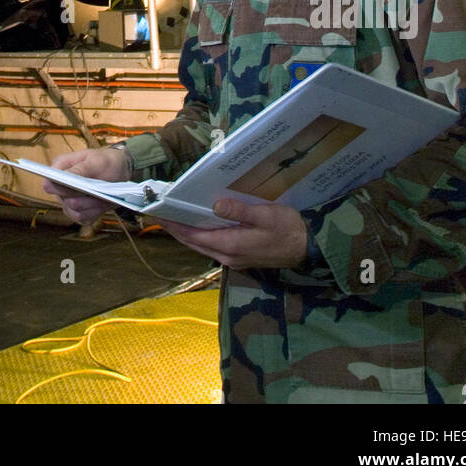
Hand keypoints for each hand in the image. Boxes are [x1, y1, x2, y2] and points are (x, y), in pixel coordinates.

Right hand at [45, 147, 129, 224]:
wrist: (118, 173)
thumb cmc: (105, 162)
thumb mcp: (97, 161)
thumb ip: (80, 169)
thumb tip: (61, 176)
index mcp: (60, 168)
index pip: (49, 182)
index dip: (59, 186)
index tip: (75, 186)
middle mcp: (60, 187)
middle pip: (64, 199)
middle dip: (82, 196)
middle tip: (97, 189)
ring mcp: (67, 201)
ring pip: (74, 212)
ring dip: (91, 205)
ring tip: (103, 196)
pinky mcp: (78, 213)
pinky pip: (83, 219)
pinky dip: (95, 212)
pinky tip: (102, 203)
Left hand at [163, 197, 308, 269]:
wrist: (307, 249)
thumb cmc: (288, 229)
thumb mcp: (266, 215)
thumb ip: (240, 211)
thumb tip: (215, 205)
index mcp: (232, 245)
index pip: (194, 236)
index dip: (175, 226)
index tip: (159, 214)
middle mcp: (228, 256)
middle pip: (194, 243)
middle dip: (175, 229)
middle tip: (159, 214)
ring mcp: (233, 260)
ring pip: (202, 247)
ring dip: (186, 234)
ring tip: (173, 218)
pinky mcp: (239, 258)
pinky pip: (212, 247)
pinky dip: (199, 237)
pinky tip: (198, 225)